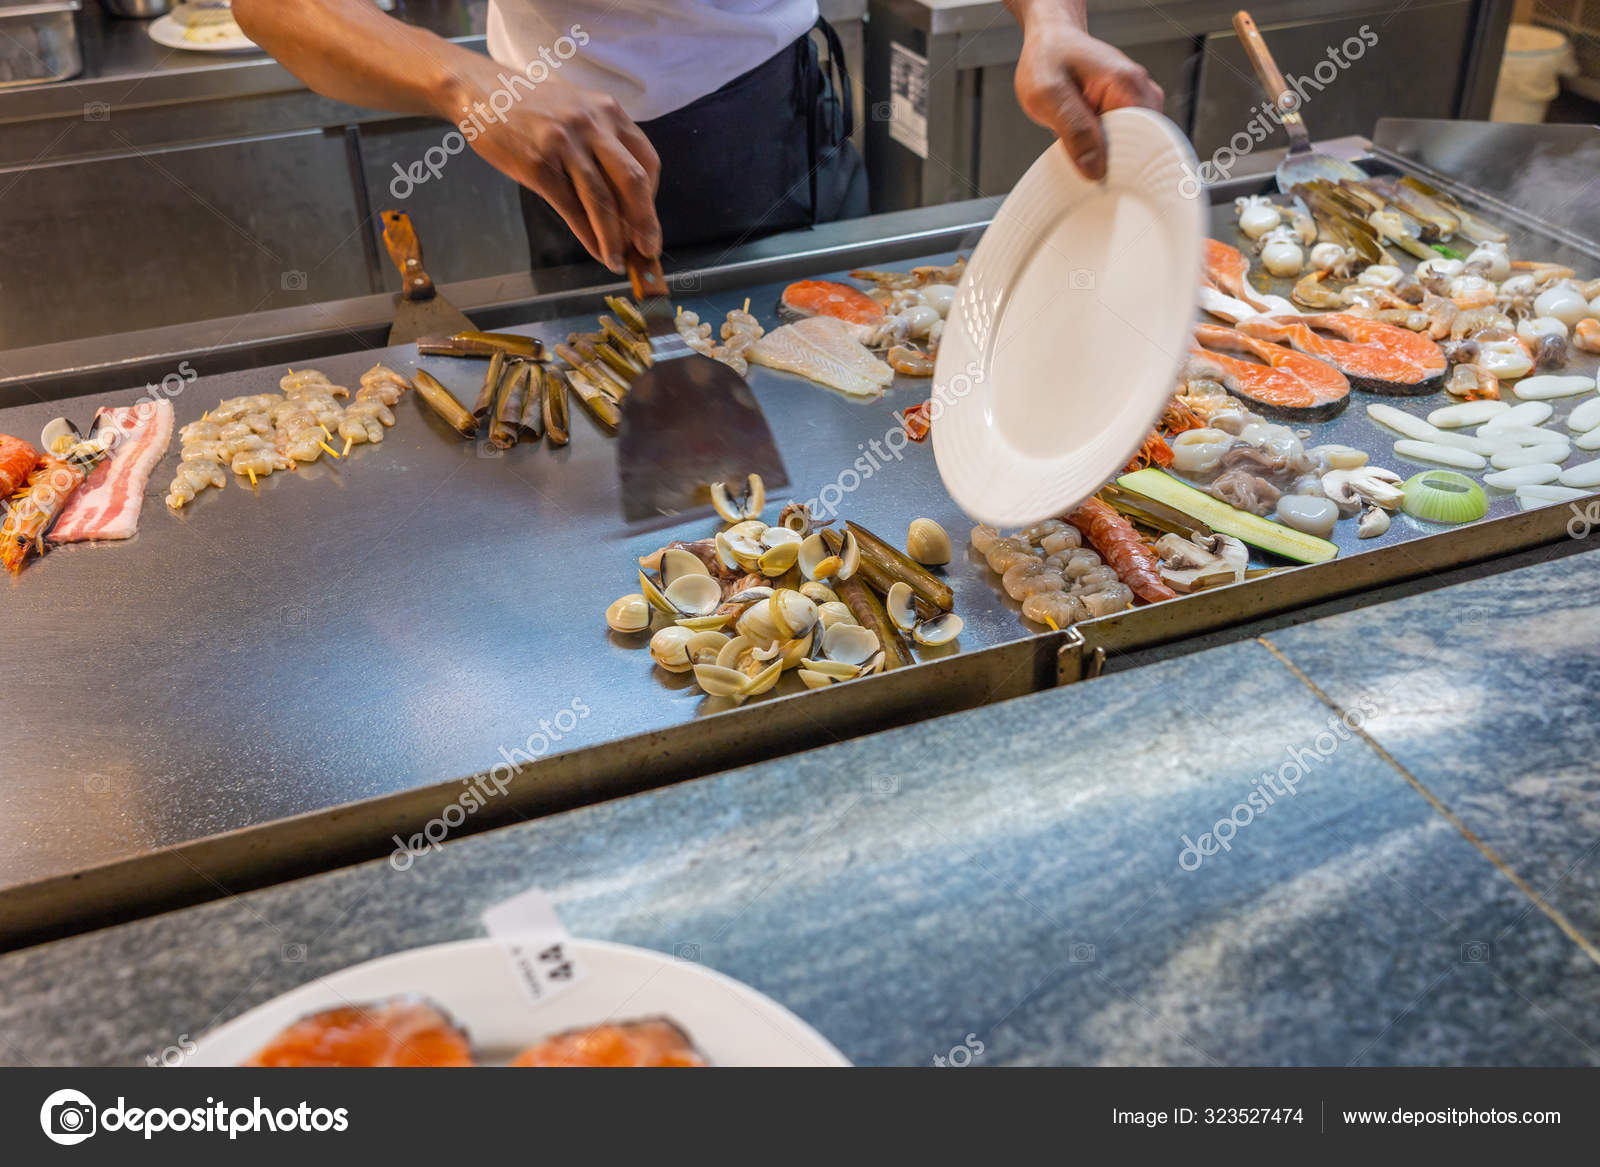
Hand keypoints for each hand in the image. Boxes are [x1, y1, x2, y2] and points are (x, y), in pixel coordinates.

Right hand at [454, 69, 661, 269]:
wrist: (481, 91)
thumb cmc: (532, 108)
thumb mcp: (579, 112)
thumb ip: (604, 144)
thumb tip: (625, 199)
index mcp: (609, 112)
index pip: (647, 162)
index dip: (653, 199)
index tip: (648, 223)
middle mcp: (592, 125)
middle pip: (633, 182)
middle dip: (645, 223)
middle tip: (648, 252)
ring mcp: (565, 145)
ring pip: (602, 200)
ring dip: (614, 238)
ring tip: (617, 261)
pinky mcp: (538, 165)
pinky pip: (571, 208)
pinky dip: (587, 235)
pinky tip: (596, 250)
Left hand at [1014, 25, 1163, 180]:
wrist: (1050, 43)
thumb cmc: (1049, 59)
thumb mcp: (1048, 95)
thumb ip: (1073, 130)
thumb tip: (1094, 169)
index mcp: (1127, 85)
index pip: (1145, 139)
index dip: (1126, 164)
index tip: (1103, 179)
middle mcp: (1140, 93)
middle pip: (1142, 147)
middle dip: (1115, 164)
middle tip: (1084, 167)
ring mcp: (1137, 103)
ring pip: (1132, 148)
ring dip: (1108, 158)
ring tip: (1082, 151)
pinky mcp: (1128, 113)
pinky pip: (1123, 143)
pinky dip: (1105, 152)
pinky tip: (1087, 148)